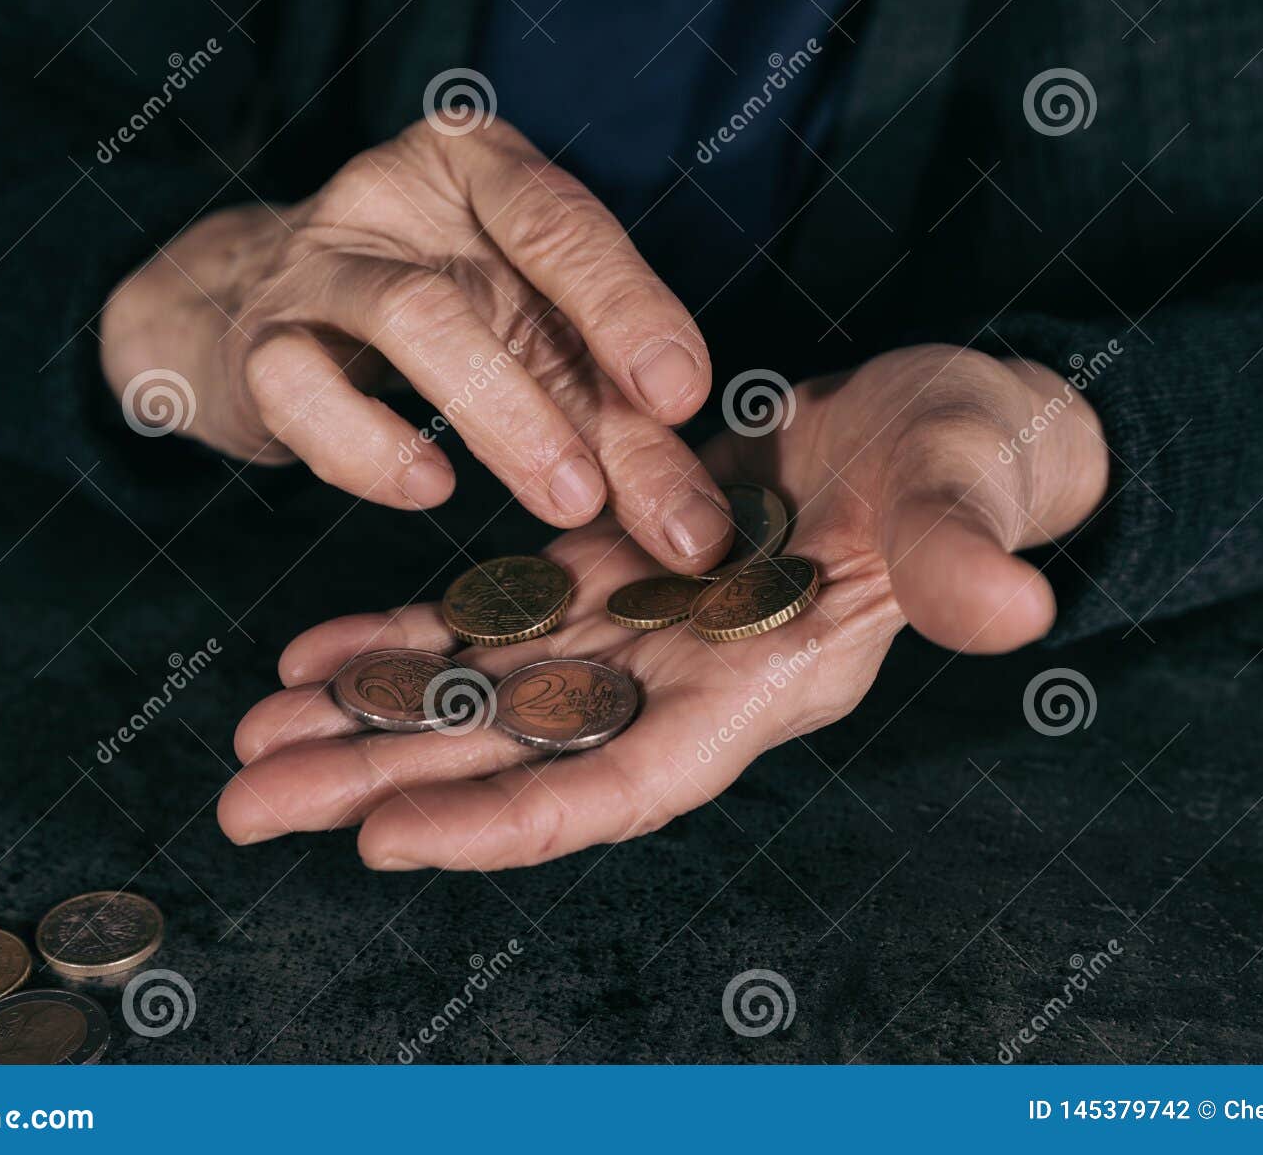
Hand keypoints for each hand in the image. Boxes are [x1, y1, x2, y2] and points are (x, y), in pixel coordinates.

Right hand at [99, 117, 734, 571]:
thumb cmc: (427, 318)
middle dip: (592, 387)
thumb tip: (692, 517)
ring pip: (414, 318)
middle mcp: (398, 196)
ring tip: (571, 502)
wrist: (244, 314)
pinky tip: (430, 487)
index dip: (630, 308)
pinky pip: (305, 390)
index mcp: (481, 170)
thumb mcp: (526, 339)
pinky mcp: (257, 344)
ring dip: (504, 418)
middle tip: (655, 495)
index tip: (685, 396)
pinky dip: (370, 446)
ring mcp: (318, 263)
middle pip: (506, 272)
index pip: (565, 224)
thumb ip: (606, 411)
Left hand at [218, 345, 1108, 868]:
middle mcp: (679, 677)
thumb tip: (1013, 607)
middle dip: (382, 778)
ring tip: (254, 737)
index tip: (383, 834)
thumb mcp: (966, 495)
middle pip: (514, 750)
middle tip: (249, 802)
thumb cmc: (967, 465)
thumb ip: (964, 557)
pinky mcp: (607, 568)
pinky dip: (407, 634)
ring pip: (483, 689)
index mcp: (759, 683)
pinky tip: (321, 653)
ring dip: (369, 714)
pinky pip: (493, 616)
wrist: (932, 429)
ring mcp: (636, 628)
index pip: (620, 781)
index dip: (505, 817)